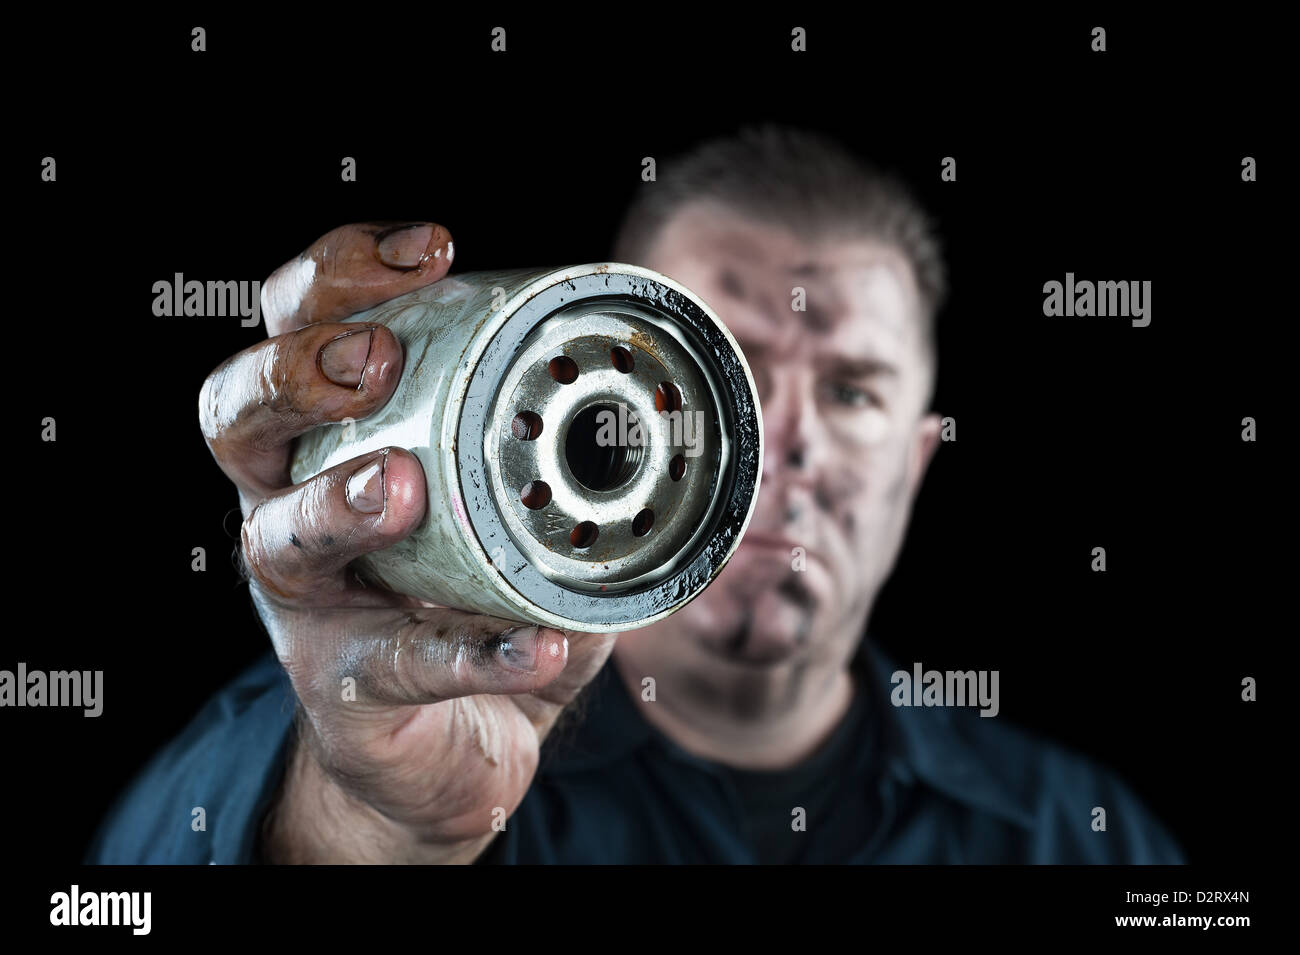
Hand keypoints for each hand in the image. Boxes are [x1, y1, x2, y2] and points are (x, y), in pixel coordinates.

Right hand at [198, 222, 617, 862]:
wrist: (453, 747)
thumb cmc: (483, 601)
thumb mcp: (524, 507)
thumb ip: (579, 452)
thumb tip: (686, 394)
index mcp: (333, 437)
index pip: (301, 327)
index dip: (345, 276)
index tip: (435, 251)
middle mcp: (292, 507)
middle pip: (239, 412)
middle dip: (298, 370)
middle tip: (377, 363)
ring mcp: (309, 605)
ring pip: (282, 541)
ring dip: (339, 504)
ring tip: (402, 487)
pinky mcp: (347, 691)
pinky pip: (405, 665)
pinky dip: (476, 652)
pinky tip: (538, 642)